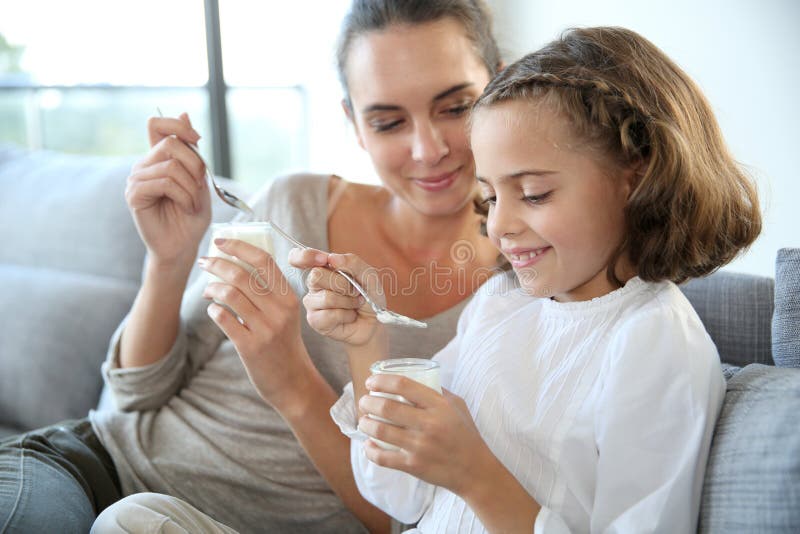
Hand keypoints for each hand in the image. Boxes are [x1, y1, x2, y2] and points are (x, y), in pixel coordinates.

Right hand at [126, 113, 211, 268]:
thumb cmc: (191, 215)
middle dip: (196, 164)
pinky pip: (165, 183)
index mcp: (158, 158)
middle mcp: (144, 165)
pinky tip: (186, 208)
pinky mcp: (134, 195)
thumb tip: (185, 113)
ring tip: (193, 203)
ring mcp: (136, 179)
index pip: (157, 124)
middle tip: (200, 186)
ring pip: (171, 166)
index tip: (197, 139)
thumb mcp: (199, 179)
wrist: (182, 246)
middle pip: (170, 143)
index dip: (178, 125)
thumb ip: (192, 150)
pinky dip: (184, 196)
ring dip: (192, 187)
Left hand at [199, 238, 314, 407]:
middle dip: (217, 264)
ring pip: (229, 295)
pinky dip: (213, 310)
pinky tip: (214, 310)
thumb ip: (269, 291)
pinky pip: (223, 318)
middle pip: (242, 275)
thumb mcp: (286, 313)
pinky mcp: (250, 346)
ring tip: (207, 290)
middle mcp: (279, 310)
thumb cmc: (284, 343)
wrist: (292, 381)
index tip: (221, 240)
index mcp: (289, 297)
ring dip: (211, 288)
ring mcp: (265, 329)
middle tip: (204, 262)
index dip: (240, 246)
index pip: (264, 261)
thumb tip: (237, 263)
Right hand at [289, 248, 381, 346]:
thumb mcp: (368, 275)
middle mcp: (314, 284)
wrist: (375, 322)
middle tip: (355, 291)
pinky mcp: (314, 320)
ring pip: (326, 297)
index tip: (323, 259)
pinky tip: (349, 316)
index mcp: (324, 268)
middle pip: (316, 275)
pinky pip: (330, 314)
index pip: (300, 257)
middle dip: (343, 284)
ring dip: (348, 301)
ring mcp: (312, 303)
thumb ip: (353, 263)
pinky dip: (346, 315)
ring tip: (355, 304)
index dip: (305, 256)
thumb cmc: (369, 296)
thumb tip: (332, 258)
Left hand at [356, 374, 494, 495]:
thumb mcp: (457, 406)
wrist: (474, 470)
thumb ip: (438, 391)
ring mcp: (419, 446)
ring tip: (363, 420)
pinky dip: (370, 450)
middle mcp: (428, 424)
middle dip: (367, 402)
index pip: (403, 385)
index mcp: (439, 405)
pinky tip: (368, 445)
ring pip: (380, 430)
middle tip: (363, 401)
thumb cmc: (465, 434)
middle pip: (386, 407)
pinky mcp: (413, 466)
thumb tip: (416, 377)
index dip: (382, 380)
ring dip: (365, 423)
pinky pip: (382, 458)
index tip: (371, 382)